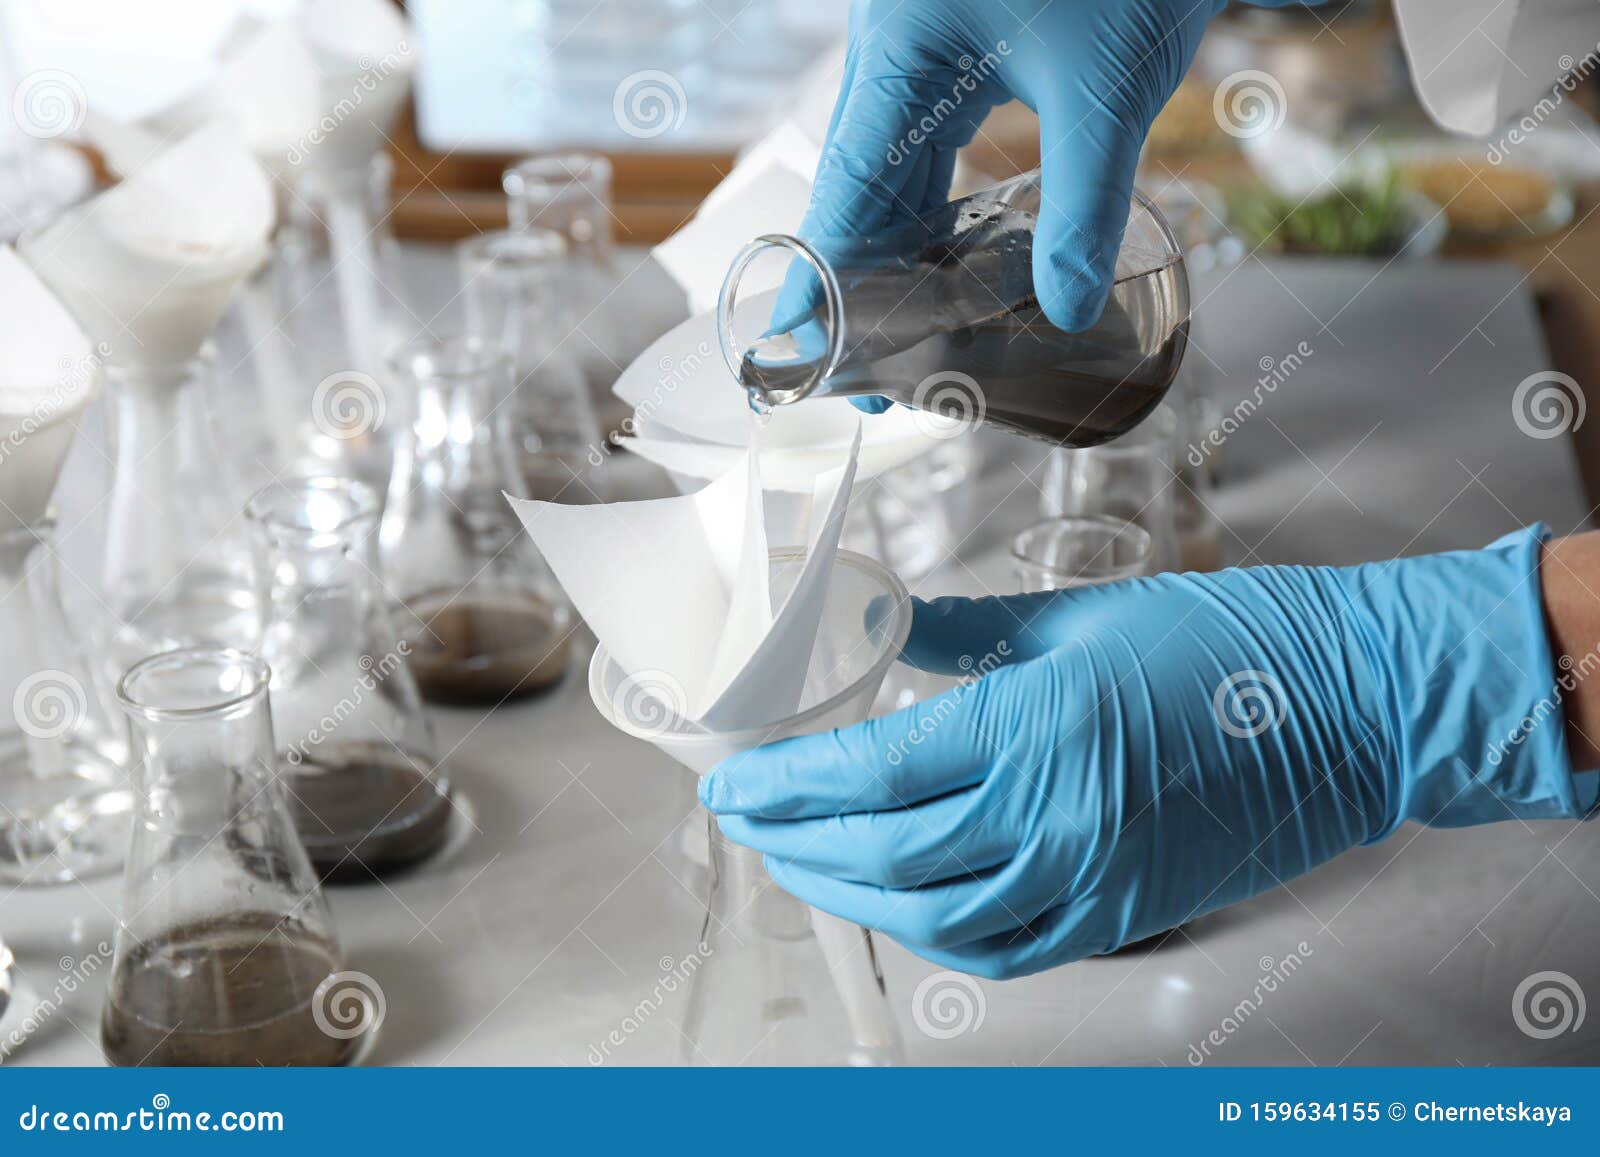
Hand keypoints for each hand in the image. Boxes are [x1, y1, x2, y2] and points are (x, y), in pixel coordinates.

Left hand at [701, 527, 1592, 978]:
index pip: (873, 772)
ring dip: (851, 895)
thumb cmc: (1223, 643)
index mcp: (1036, 724)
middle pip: (884, 855)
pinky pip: (1005, 949)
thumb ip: (965, 636)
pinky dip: (934, 933)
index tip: (733, 782)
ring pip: (932, 918)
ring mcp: (1090, 878)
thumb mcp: (1078, 616)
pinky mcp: (1122, 915)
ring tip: (805, 862)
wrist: (1349, 707)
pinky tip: (901, 903)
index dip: (787, 784)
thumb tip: (890, 635)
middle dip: (796, 842)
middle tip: (748, 822)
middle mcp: (1053, 815)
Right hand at [804, 0, 1229, 337]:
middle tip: (871, 373)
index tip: (798, 343)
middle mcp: (895, 46)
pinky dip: (941, 204)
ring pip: (897, 166)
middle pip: (863, 183)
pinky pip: (932, 138)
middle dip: (868, 281)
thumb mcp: (1106, 91)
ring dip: (904, 248)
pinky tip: (952, 258)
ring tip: (907, 334)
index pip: (848, 185)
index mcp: (900, 47)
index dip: (826, 273)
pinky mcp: (961, 39)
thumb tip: (1068, 308)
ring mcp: (925, 41)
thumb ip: (1083, 209)